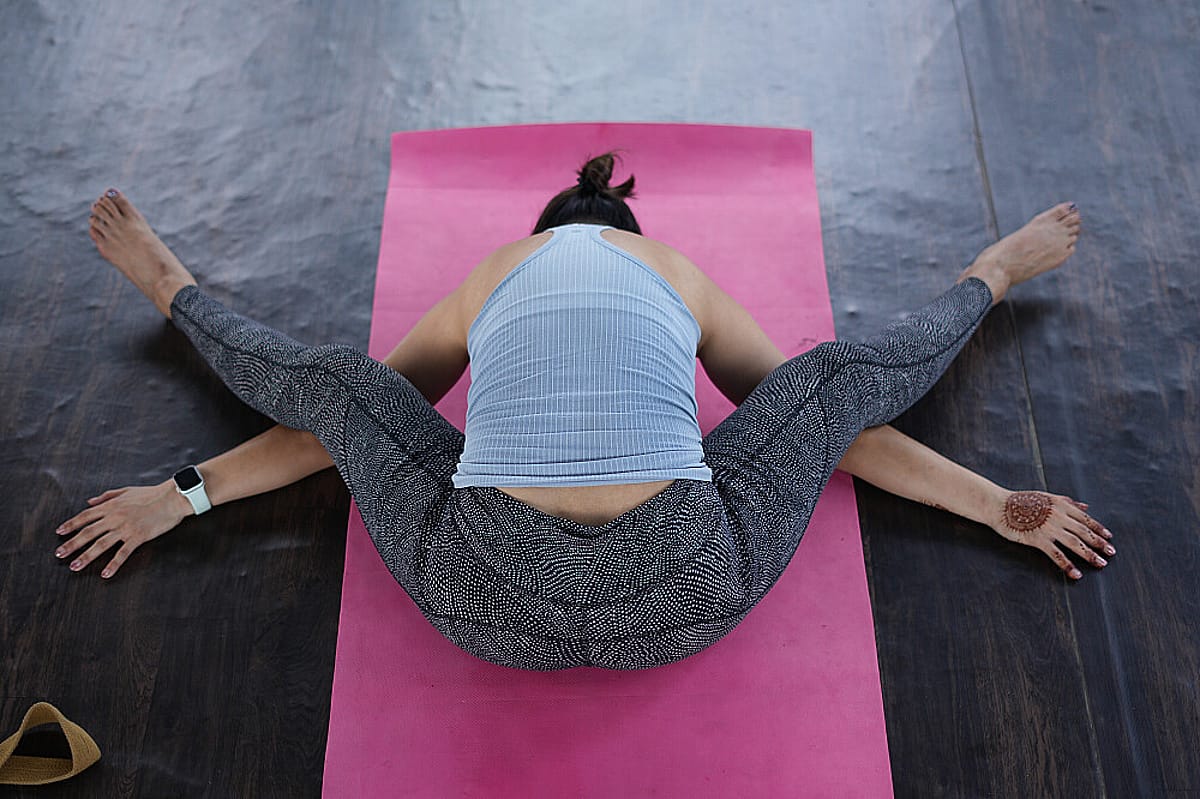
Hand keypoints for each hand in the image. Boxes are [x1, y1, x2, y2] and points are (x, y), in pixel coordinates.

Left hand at [54, 481, 192, 578]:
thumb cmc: (151, 494)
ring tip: (74, 567)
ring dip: (86, 556)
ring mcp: (126, 528)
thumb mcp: (126, 491)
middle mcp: (115, 517)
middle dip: (72, 544)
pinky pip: (122, 553)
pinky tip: (105, 573)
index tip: (60, 532)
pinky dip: (113, 564)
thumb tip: (89, 502)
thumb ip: (106, 497)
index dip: (71, 524)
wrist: (172, 498)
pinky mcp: (138, 537)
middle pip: (88, 532)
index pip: (85, 516)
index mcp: (111, 506)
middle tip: (59, 554)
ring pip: (101, 544)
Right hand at [989, 490, 1114, 579]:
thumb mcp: (1046, 496)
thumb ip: (1067, 501)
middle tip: (1111, 553)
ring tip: (1100, 564)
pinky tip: (1076, 574)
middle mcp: (1058, 516)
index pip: (1085, 519)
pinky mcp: (1038, 539)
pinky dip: (1067, 565)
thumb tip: (1085, 506)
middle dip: (1099, 543)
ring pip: (1075, 543)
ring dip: (1089, 555)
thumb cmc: (1020, 500)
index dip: (1099, 529)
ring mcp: (1049, 528)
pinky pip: (1056, 554)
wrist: (999, 505)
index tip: (1109, 538)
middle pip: (1084, 532)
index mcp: (1061, 505)